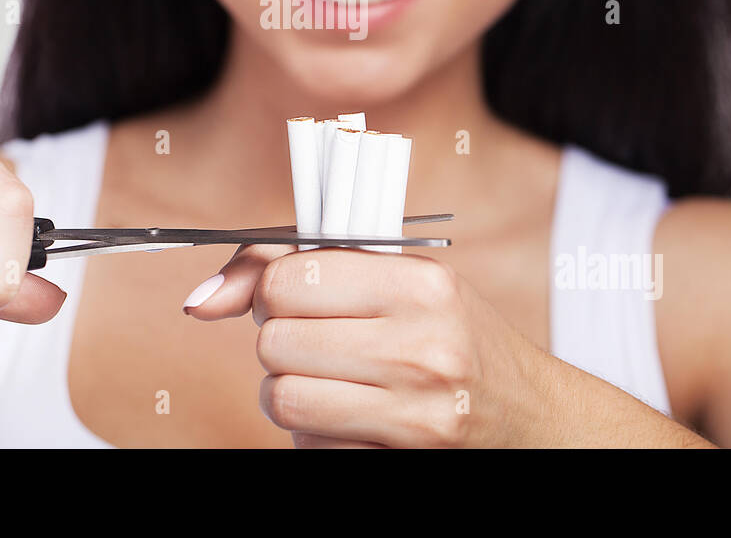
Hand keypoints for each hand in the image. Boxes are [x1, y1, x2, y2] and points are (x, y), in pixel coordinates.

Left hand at [183, 244, 540, 446]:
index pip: (287, 281)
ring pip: (280, 399)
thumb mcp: (398, 281)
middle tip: (321, 344)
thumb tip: (198, 302)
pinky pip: (308, 447)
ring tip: (333, 382)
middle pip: (274, 343)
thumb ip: (295, 270)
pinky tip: (357, 419)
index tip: (301, 300)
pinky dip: (317, 434)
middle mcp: (421, 346)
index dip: (277, 292)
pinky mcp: (404, 460)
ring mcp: (416, 414)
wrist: (532, 418)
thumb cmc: (453, 336)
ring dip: (291, 393)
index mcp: (420, 283)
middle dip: (282, 345)